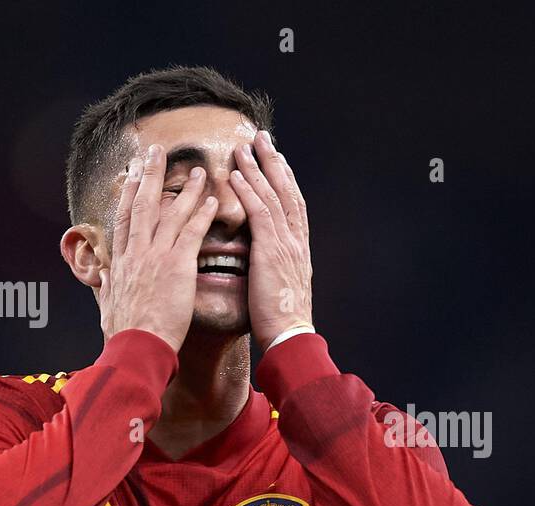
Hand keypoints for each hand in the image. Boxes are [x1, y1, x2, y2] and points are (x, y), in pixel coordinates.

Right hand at [97, 143, 216, 352]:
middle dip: (150, 175)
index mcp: (122, 262)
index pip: (125, 219)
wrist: (137, 349)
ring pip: (171, 213)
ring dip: (186, 189)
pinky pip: (192, 233)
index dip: (129, 193)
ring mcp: (156, 257)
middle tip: (157, 151)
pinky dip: (202, 214)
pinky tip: (213, 200)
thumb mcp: (109, 306)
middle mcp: (137, 253)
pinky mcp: (177, 267)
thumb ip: (109, 287)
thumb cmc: (124, 335)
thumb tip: (106, 277)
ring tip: (199, 171)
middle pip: (143, 204)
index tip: (132, 174)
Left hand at [230, 131, 314, 349]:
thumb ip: (275, 268)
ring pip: (273, 196)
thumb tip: (266, 263)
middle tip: (263, 138)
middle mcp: (296, 241)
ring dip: (257, 168)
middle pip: (286, 191)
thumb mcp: (281, 288)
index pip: (292, 205)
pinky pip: (259, 213)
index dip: (284, 179)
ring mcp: (286, 244)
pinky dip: (248, 191)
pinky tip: (236, 174)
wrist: (291, 336)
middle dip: (274, 162)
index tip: (275, 158)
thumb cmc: (282, 321)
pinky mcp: (272, 251)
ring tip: (244, 146)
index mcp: (298, 249)